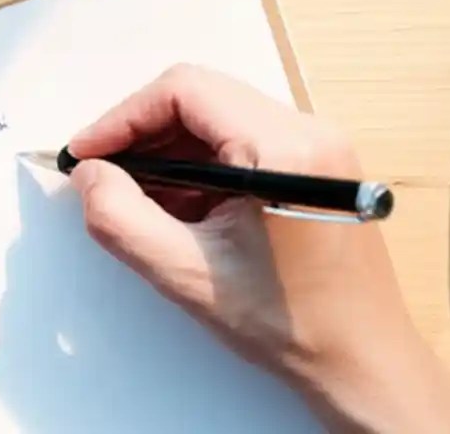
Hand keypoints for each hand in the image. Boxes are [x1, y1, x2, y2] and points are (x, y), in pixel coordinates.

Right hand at [68, 65, 449, 432]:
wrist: (363, 359)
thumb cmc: (295, 324)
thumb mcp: (186, 274)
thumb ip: (121, 218)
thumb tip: (90, 175)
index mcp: (285, 150)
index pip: (185, 91)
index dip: (123, 117)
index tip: (87, 153)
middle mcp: (309, 132)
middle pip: (201, 97)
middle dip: (141, 131)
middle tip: (102, 173)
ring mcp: (318, 145)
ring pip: (219, 117)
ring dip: (169, 149)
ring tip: (135, 196)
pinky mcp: (316, 163)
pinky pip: (242, 140)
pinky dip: (199, 163)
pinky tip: (177, 205)